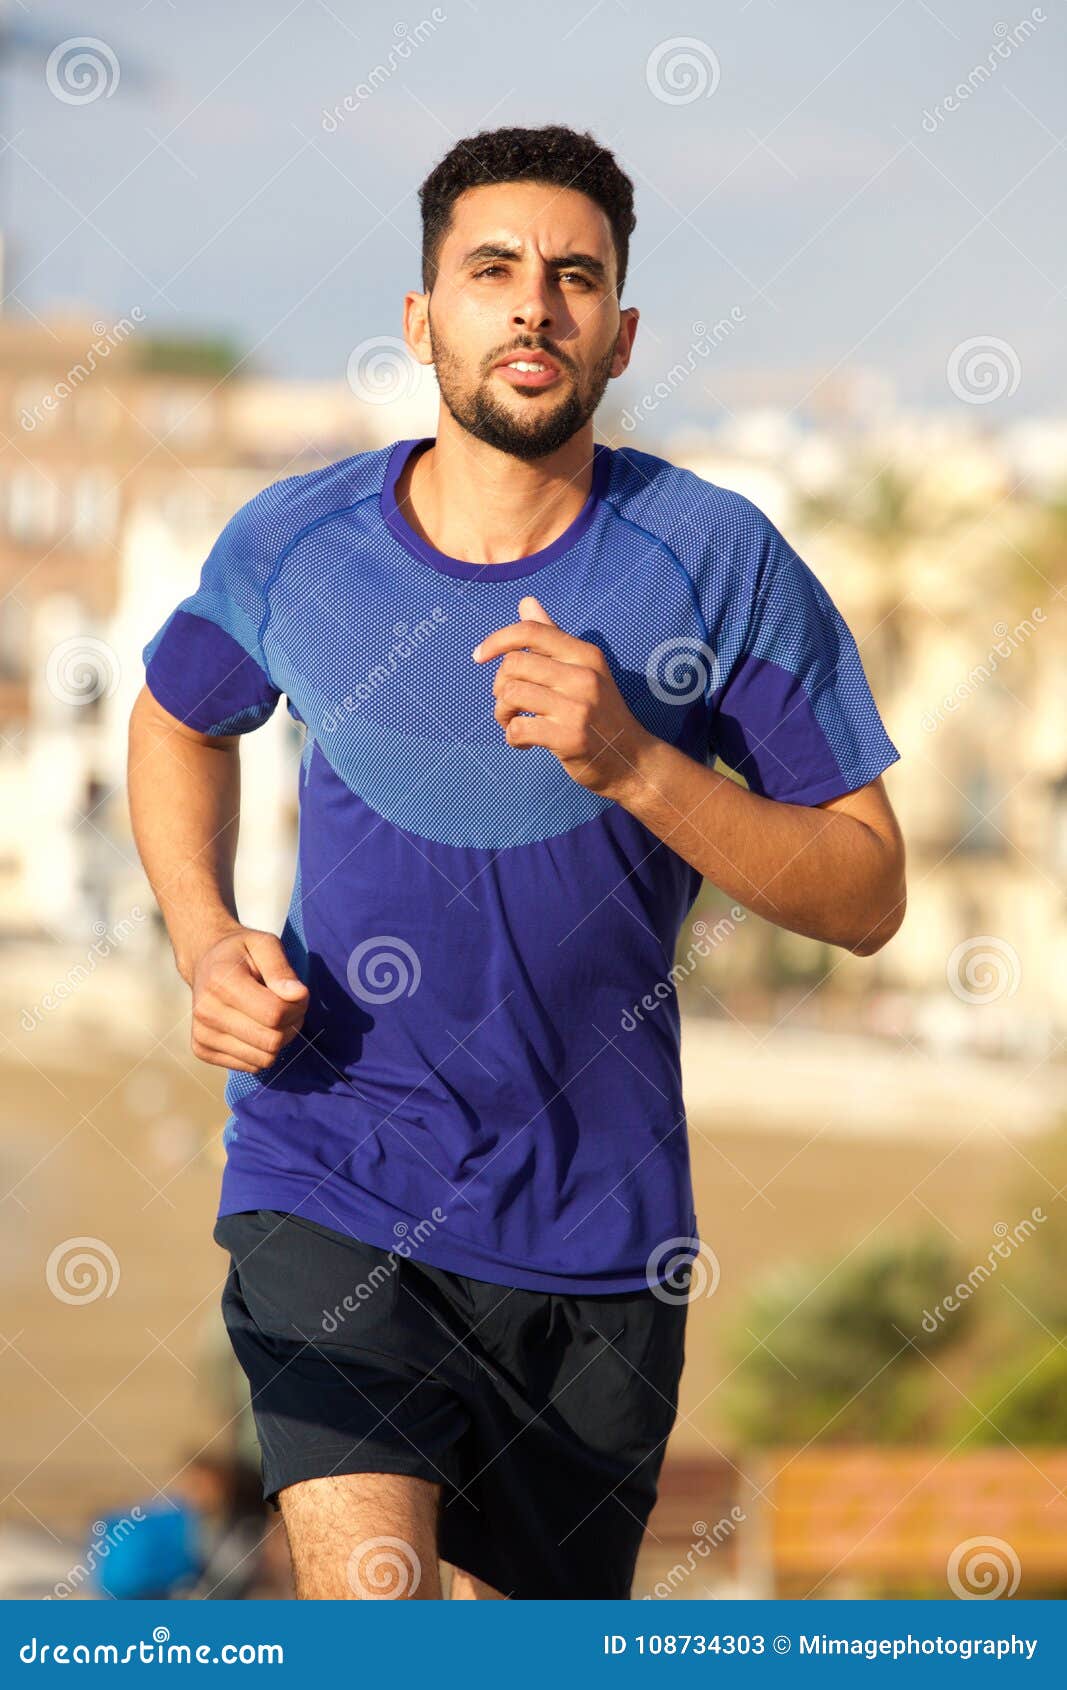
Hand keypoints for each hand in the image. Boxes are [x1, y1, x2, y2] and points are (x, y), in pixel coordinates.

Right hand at [189, 927, 309, 1072]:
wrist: (205, 962)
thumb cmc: (241, 953)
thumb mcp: (265, 944)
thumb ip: (281, 969)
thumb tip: (298, 995)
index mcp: (220, 981)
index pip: (274, 1013)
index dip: (297, 1007)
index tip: (297, 994)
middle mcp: (206, 1011)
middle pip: (271, 1041)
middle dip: (291, 1025)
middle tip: (288, 1006)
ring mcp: (202, 1034)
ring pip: (264, 1059)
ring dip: (279, 1040)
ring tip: (272, 1017)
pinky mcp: (202, 1051)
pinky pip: (251, 1067)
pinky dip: (262, 1051)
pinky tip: (255, 1028)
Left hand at [472, 596, 652, 798]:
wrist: (633, 760)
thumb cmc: (602, 712)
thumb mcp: (585, 670)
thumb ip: (553, 637)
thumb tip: (526, 602)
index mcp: (585, 655)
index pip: (531, 631)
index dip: (497, 640)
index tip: (479, 656)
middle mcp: (583, 676)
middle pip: (514, 663)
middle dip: (500, 684)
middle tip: (510, 703)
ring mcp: (577, 708)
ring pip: (511, 694)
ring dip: (502, 712)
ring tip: (514, 722)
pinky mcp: (569, 738)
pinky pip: (518, 728)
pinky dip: (512, 737)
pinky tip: (525, 742)